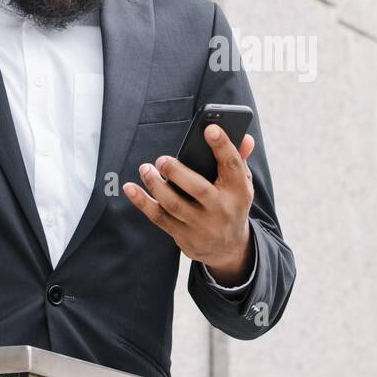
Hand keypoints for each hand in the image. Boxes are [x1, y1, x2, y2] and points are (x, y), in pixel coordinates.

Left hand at [124, 125, 256, 284]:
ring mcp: (201, 225)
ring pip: (174, 205)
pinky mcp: (183, 235)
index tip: (210, 129)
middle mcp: (220, 209)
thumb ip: (239, 158)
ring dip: (156, 185)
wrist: (228, 248)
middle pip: (199, 189)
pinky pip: (159, 218)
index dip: (222, 146)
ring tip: (145, 169)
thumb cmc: (231, 204)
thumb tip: (245, 136)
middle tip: (162, 160)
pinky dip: (142, 203)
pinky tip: (131, 188)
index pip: (232, 165)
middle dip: (177, 172)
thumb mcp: (242, 184)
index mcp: (238, 191)